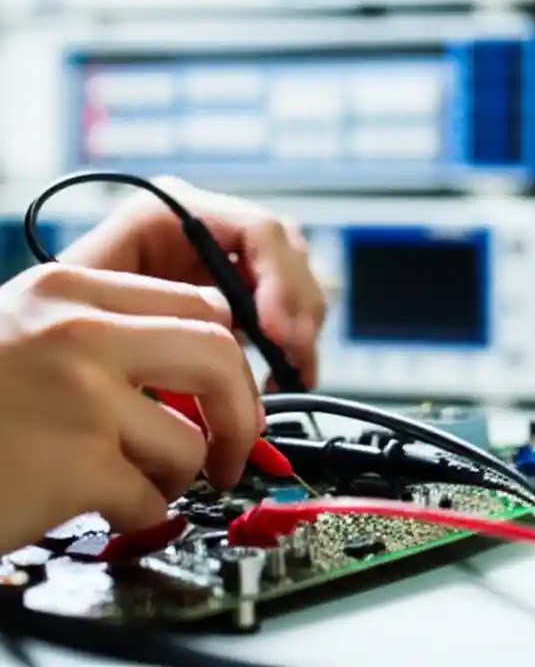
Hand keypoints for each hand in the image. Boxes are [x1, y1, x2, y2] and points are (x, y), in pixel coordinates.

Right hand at [0, 263, 262, 552]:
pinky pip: (152, 498)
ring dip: (176, 476)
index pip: (198, 304)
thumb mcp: (17, 336)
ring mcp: (79, 398)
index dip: (225, 356)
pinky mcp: (75, 466)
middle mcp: (76, 333)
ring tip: (137, 485)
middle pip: (218, 354)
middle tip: (233, 449)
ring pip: (189, 440)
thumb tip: (201, 362)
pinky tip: (102, 512)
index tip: (224, 390)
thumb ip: (98, 334)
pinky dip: (139, 516)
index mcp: (64, 291)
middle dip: (241, 409)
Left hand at [60, 176, 326, 388]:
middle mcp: (205, 230)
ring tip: (291, 372)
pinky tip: (284, 376)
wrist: (39, 351)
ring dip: (303, 330)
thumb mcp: (92, 295)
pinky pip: (286, 313)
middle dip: (299, 307)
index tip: (277, 332)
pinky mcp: (236, 298)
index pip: (258, 230)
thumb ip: (155, 300)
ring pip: (295, 282)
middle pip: (288, 254)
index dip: (280, 279)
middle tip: (293, 355)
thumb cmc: (50, 320)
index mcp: (170, 214)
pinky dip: (294, 346)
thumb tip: (226, 326)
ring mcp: (225, 264)